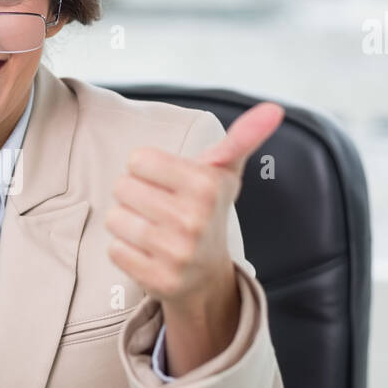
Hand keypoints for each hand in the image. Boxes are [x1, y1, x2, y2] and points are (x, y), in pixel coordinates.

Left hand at [106, 103, 283, 308]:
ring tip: (152, 229)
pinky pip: (114, 250)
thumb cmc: (207, 213)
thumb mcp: (225, 174)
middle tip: (160, 208)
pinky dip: (125, 250)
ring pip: (114, 218)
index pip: (138, 159)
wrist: (206, 276)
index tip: (167, 183)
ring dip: (127, 222)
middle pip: (122, 187)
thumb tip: (273, 108)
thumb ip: (242, 138)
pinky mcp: (157, 279)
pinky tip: (148, 253)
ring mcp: (176, 253)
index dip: (147, 169)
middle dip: (136, 195)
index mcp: (207, 186)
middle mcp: (193, 219)